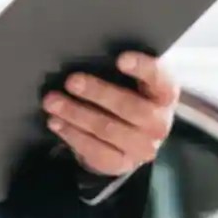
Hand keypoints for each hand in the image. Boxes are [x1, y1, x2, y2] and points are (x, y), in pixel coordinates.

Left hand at [41, 52, 177, 176]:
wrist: (132, 140)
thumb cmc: (129, 98)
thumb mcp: (134, 83)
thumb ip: (122, 70)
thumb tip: (88, 53)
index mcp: (165, 95)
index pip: (159, 79)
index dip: (142, 68)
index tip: (120, 59)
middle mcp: (160, 123)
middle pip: (129, 107)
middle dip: (97, 93)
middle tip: (71, 81)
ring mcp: (143, 147)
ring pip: (107, 129)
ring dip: (76, 114)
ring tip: (52, 102)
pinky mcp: (122, 164)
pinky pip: (95, 151)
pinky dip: (72, 135)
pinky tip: (56, 122)